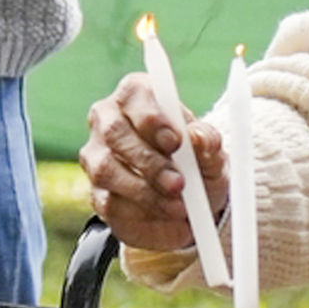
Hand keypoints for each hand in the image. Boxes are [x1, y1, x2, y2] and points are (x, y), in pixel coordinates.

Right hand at [79, 70, 223, 260]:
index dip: (153, 118)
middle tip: (178, 182)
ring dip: (145, 189)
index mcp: (137, 96)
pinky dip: (141, 210)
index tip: (175, 141)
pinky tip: (165, 212)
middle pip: (114, 132)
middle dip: (149, 160)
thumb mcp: (212, 153)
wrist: (191, 208)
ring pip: (106, 168)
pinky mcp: (97, 193)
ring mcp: (96, 157)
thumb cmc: (198, 166)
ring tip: (177, 203)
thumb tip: (197, 136)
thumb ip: (208, 142)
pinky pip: (109, 200)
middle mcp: (108, 120)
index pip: (134, 95)